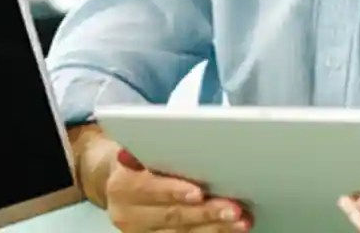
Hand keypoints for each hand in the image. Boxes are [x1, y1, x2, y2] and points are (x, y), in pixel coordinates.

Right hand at [104, 148, 250, 231]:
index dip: (173, 191)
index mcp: (122, 185)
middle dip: (205, 213)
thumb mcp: (139, 148)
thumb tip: (179, 136)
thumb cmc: (138, 160)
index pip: (148, 189)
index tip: (198, 193)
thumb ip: (155, 148)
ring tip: (241, 221)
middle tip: (234, 209)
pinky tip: (231, 229)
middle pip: (170, 216)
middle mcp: (128, 213)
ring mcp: (141, 231)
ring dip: (214, 228)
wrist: (119, 183)